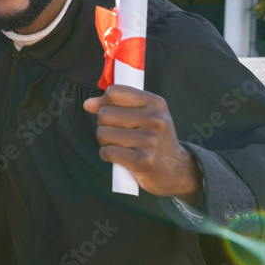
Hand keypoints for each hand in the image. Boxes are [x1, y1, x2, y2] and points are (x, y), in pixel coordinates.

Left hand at [84, 85, 201, 202]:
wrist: (177, 171)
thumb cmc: (153, 139)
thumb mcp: (143, 116)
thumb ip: (114, 105)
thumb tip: (88, 103)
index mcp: (156, 103)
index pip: (113, 92)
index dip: (105, 103)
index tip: (114, 113)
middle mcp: (156, 119)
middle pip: (104, 114)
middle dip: (104, 125)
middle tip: (119, 134)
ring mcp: (150, 141)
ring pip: (102, 133)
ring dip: (105, 142)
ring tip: (121, 146)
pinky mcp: (142, 161)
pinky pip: (106, 152)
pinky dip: (107, 155)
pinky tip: (121, 158)